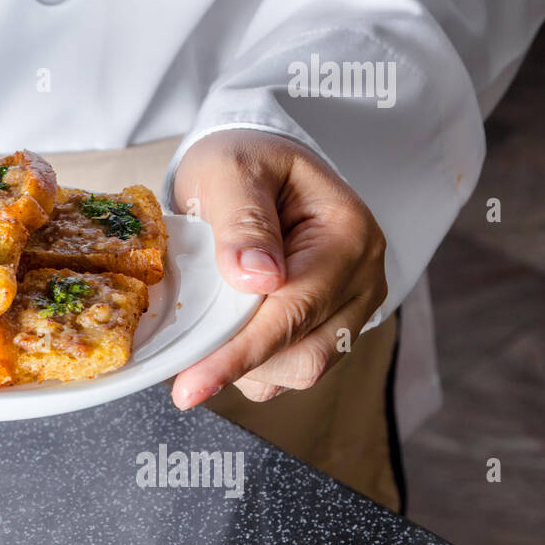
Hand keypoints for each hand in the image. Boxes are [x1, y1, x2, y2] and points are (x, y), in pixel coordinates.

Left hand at [169, 130, 386, 407]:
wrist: (256, 157)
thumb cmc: (242, 158)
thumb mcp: (230, 172)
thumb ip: (242, 222)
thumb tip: (257, 278)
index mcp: (347, 236)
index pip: (293, 312)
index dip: (238, 354)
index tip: (189, 386)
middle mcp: (362, 277)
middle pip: (303, 355)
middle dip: (239, 362)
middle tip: (182, 353)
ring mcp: (351, 304)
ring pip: (300, 369)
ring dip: (247, 365)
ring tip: (208, 323)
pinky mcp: (331, 322)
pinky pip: (293, 365)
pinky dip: (255, 363)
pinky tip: (226, 332)